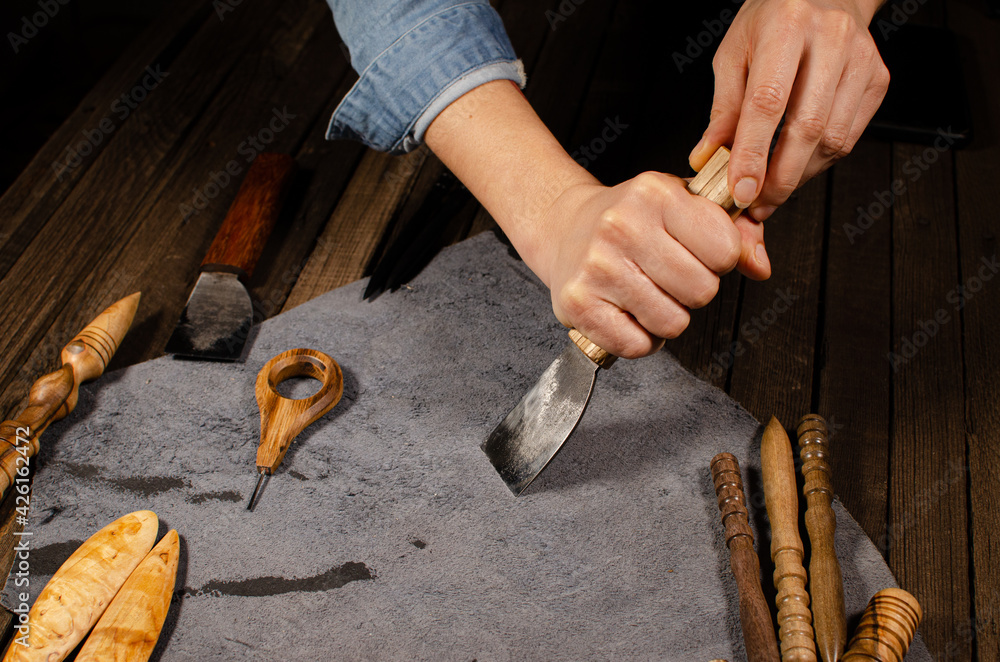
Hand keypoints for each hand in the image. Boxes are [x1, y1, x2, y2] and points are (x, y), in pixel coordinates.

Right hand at [530, 173, 766, 358]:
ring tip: (648, 294)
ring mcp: (596, 266)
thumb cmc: (634, 219)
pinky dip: (640, 339)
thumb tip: (760, 268)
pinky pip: (637, 346)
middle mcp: (622, 225)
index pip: (725, 249)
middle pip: (702, 290)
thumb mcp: (685, 205)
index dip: (720, 260)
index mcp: (655, 193)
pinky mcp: (577, 303)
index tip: (698, 253)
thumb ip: (735, 232)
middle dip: (695, 291)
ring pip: (673, 323)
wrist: (565, 227)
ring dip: (668, 317)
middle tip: (670, 277)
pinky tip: (628, 314)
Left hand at [690, 0, 888, 220]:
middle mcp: (831, 39)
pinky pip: (848, 137)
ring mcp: (861, 60)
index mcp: (786, 27)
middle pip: (807, 127)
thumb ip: (722, 109)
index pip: (768, 103)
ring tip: (772, 188)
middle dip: (779, 177)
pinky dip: (819, 162)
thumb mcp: (734, 55)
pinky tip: (798, 165)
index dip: (753, 154)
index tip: (740, 190)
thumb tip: (706, 158)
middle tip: (756, 204)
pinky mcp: (878, 79)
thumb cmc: (771, 23)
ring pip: (831, 139)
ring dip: (799, 175)